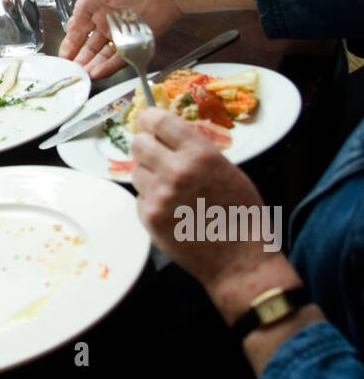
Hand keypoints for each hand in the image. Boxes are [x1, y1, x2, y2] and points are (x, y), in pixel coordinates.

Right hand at [59, 0, 182, 75]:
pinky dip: (108, 67)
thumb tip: (71, 25)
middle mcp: (108, 21)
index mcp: (97, 7)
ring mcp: (123, 33)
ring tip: (82, 75)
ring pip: (103, 54)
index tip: (63, 56)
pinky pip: (120, 58)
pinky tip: (97, 72)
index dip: (70, 43)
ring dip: (92, 65)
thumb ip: (83, 6)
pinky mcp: (137, 43)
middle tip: (70, 70)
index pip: (79, 29)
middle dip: (79, 58)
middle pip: (90, 45)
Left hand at [130, 108, 295, 308]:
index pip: (159, 121)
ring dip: (148, 175)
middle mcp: (176, 171)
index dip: (149, 118)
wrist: (239, 260)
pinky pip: (140, 197)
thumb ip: (196, 151)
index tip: (147, 120)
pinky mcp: (149, 218)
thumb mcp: (227, 169)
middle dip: (145, 146)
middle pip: (138, 143)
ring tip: (171, 188)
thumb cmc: (241, 214)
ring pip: (136, 171)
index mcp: (199, 154)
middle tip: (154, 153)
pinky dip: (151, 200)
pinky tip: (172, 210)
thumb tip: (168, 136)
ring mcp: (159, 196)